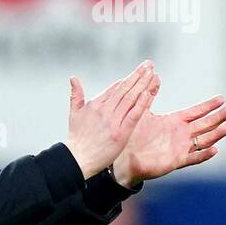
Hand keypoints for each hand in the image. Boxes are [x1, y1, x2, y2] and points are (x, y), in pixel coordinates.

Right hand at [64, 61, 156, 179]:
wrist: (77, 160)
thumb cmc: (76, 139)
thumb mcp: (74, 114)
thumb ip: (76, 95)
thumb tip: (73, 78)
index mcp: (95, 104)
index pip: (115, 87)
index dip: (128, 78)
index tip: (138, 70)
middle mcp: (105, 110)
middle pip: (124, 89)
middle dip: (138, 75)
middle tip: (149, 65)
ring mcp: (113, 121)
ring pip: (130, 99)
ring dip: (142, 84)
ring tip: (152, 73)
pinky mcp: (121, 133)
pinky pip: (133, 115)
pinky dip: (141, 104)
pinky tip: (148, 93)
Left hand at [112, 86, 225, 186]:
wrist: (124, 158)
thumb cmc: (134, 136)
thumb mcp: (143, 112)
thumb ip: (150, 95)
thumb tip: (155, 75)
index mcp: (175, 122)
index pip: (196, 112)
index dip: (209, 105)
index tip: (222, 98)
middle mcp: (181, 134)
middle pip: (205, 124)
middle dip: (219, 117)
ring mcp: (180, 148)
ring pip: (203, 141)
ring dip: (216, 134)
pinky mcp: (176, 161)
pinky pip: (193, 158)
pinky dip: (204, 155)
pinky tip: (215, 149)